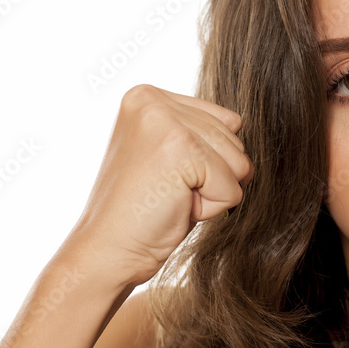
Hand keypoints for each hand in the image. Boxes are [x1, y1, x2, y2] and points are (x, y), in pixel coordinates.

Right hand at [67, 84, 251, 286]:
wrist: (107, 251)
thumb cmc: (143, 212)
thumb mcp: (170, 157)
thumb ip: (200, 132)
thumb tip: (241, 125)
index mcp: (147, 96)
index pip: (226, 121)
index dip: (211, 161)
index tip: (168, 177)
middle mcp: (152, 100)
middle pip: (235, 139)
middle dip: (213, 176)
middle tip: (167, 191)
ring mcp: (165, 120)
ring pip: (239, 162)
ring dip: (213, 192)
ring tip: (171, 198)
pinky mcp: (181, 148)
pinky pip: (232, 187)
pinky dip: (212, 208)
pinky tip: (175, 208)